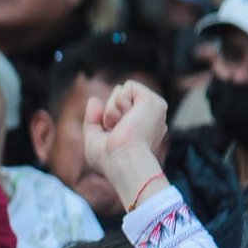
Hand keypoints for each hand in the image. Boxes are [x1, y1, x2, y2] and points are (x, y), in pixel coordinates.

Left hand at [82, 80, 168, 208]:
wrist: (123, 161)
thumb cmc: (109, 160)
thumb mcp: (94, 141)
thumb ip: (92, 120)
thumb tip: (94, 99)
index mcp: (140, 129)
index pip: (117, 110)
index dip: (106, 120)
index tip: (112, 138)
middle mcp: (149, 119)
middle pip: (118, 97)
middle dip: (109, 112)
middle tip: (117, 131)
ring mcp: (154, 110)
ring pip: (121, 91)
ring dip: (113, 109)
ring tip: (122, 126)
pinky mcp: (155, 101)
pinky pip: (128, 86)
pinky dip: (120, 101)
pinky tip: (127, 118)